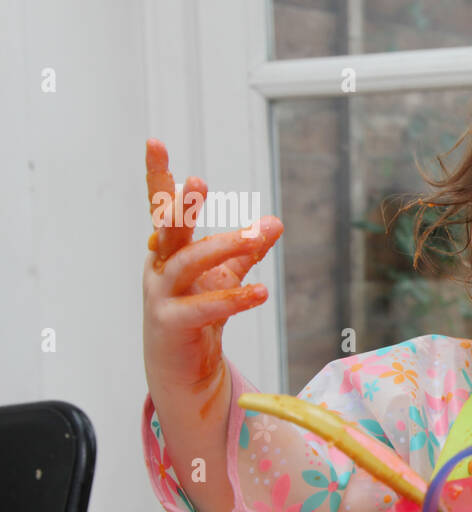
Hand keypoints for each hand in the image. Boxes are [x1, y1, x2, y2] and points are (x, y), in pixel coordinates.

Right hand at [142, 138, 280, 390]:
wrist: (181, 368)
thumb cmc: (198, 314)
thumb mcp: (224, 276)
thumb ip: (247, 249)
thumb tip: (276, 221)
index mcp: (169, 250)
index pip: (161, 207)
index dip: (159, 176)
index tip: (155, 142)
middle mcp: (160, 267)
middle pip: (168, 230)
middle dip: (180, 205)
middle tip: (198, 182)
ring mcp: (161, 296)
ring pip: (189, 264)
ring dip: (223, 247)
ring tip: (255, 236)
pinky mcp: (172, 325)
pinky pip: (203, 308)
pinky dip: (233, 298)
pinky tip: (261, 292)